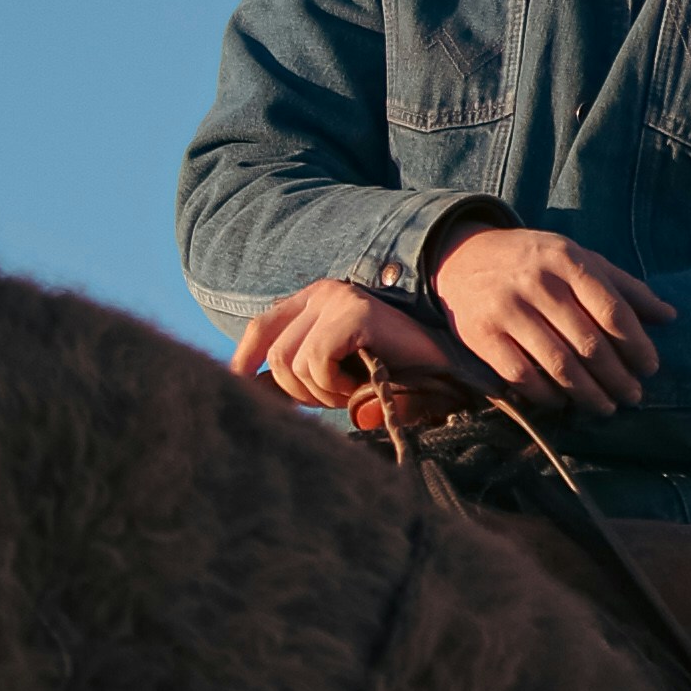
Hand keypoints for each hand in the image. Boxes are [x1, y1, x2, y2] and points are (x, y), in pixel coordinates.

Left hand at [232, 279, 456, 421]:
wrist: (450, 373)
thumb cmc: (397, 377)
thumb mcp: (338, 380)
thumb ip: (299, 382)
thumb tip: (247, 388)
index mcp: (313, 303)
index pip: (261, 329)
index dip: (244, 362)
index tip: (239, 389)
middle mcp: (322, 293)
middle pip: (274, 356)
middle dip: (301, 393)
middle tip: (340, 398)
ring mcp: (338, 299)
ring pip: (290, 363)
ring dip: (321, 393)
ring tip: (353, 391)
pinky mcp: (354, 313)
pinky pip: (315, 361)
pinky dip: (334, 385)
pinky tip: (360, 385)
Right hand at [428, 224, 670, 412]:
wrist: (464, 257)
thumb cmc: (535, 261)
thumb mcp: (580, 260)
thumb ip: (625, 287)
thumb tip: (669, 316)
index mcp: (568, 260)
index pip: (612, 311)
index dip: (636, 345)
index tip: (649, 368)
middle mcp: (538, 283)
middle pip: (589, 343)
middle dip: (616, 377)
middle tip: (632, 396)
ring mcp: (507, 310)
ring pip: (558, 365)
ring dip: (588, 394)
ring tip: (606, 408)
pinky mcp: (482, 336)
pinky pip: (522, 376)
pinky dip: (547, 395)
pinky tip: (564, 401)